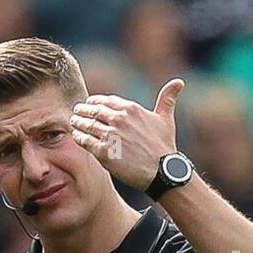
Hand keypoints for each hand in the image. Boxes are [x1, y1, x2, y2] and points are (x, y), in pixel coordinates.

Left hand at [69, 79, 183, 190]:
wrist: (161, 170)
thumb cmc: (164, 146)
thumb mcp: (166, 118)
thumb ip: (167, 99)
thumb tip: (179, 82)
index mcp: (131, 109)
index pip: (106, 101)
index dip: (95, 101)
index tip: (89, 103)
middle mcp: (118, 119)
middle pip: (93, 111)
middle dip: (83, 110)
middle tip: (76, 112)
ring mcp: (110, 135)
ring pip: (87, 125)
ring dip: (78, 123)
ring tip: (73, 123)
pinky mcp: (103, 151)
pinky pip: (85, 141)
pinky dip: (79, 137)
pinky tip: (76, 136)